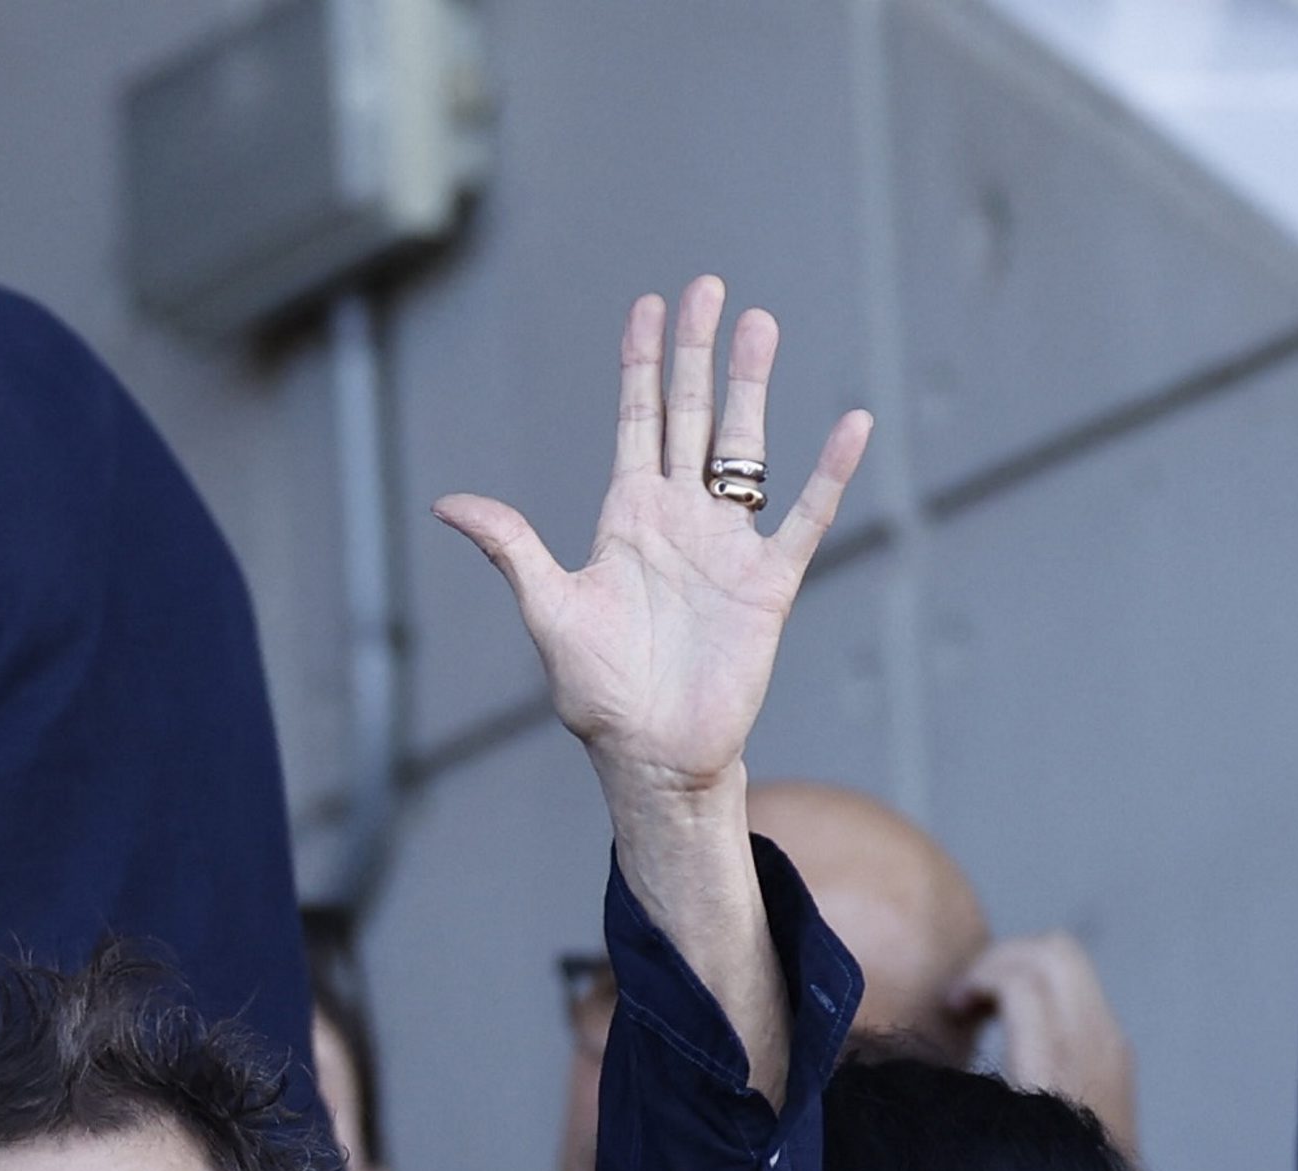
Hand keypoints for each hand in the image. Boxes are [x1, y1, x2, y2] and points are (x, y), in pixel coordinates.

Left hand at [432, 279, 870, 818]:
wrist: (651, 755)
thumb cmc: (598, 691)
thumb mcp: (548, 610)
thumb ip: (512, 547)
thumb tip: (448, 502)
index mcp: (626, 518)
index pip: (637, 421)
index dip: (641, 365)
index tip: (649, 306)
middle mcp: (680, 519)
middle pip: (691, 416)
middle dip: (697, 352)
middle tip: (709, 287)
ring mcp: (728, 544)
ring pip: (745, 448)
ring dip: (752, 388)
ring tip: (761, 325)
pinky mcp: (767, 582)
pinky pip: (805, 516)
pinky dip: (828, 473)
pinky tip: (849, 424)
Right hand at [953, 930, 1140, 1160]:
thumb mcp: (980, 1136)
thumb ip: (953, 1085)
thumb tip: (919, 1044)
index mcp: (1054, 1059)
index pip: (1022, 972)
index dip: (975, 976)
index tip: (950, 1009)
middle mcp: (1094, 1041)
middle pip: (1054, 950)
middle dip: (1001, 959)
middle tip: (966, 999)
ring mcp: (1113, 1045)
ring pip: (1071, 966)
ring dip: (1022, 974)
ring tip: (986, 1012)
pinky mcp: (1118, 1055)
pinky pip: (1080, 994)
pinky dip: (1044, 995)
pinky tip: (1016, 1034)